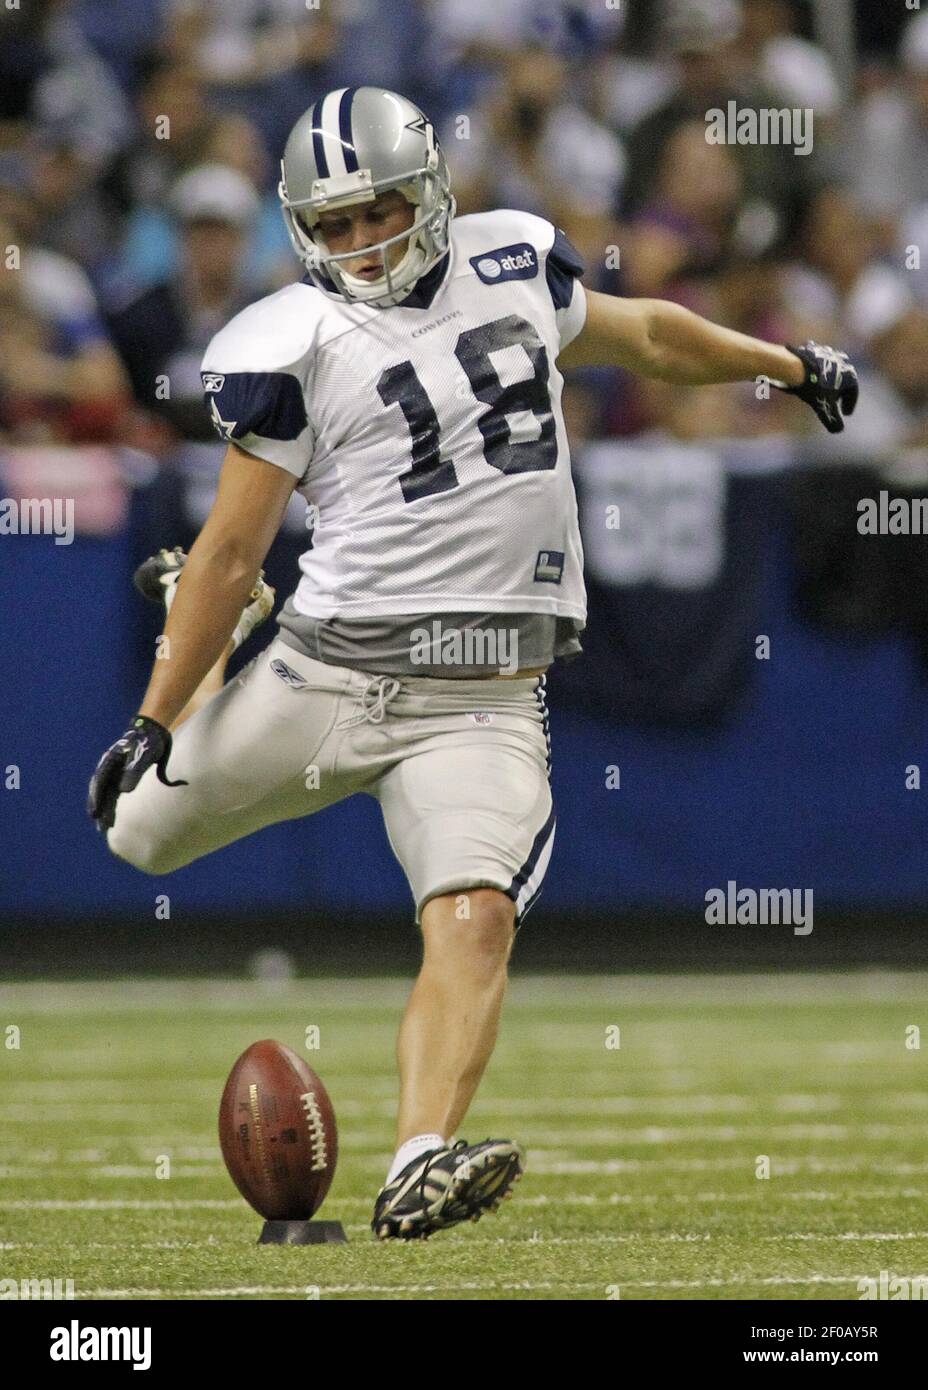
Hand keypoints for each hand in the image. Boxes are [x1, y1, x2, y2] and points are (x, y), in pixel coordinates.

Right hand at [87, 716, 186, 831]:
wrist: (151, 730)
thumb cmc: (147, 742)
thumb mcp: (143, 756)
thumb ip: (133, 773)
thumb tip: (122, 791)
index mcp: (111, 762)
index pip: (100, 784)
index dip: (97, 800)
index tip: (95, 815)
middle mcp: (109, 767)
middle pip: (101, 791)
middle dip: (100, 809)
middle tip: (101, 828)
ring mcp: (114, 771)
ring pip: (106, 793)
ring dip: (104, 808)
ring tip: (103, 825)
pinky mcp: (121, 774)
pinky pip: (112, 791)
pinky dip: (110, 803)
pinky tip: (110, 813)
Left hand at [775, 341, 858, 433]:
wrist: (795, 367)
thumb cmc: (813, 388)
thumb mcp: (824, 407)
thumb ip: (833, 420)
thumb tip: (838, 430)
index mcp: (850, 374)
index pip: (853, 392)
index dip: (850, 405)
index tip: (846, 414)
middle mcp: (843, 362)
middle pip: (844, 380)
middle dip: (841, 393)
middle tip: (836, 403)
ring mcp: (829, 354)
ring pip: (832, 371)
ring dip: (830, 382)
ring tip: (823, 392)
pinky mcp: (815, 349)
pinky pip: (818, 363)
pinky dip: (816, 372)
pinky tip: (809, 379)